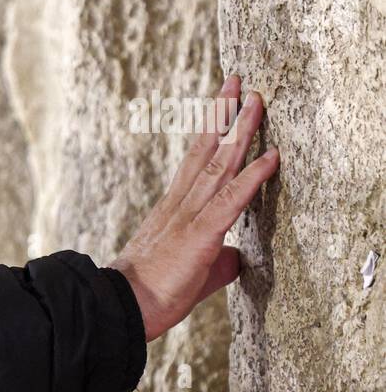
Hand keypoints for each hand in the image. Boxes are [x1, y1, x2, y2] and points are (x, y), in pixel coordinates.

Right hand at [109, 74, 279, 341]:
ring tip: (256, 100)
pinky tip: (271, 157)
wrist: (120, 309)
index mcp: (174, 212)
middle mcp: (180, 206)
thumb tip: (238, 258)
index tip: (222, 103)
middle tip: (238, 81)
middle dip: (224, 115)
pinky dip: (252, 178)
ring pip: (218, 166)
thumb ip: (219, 261)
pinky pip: (230, 201)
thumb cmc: (149, 296)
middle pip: (206, 152)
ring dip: (240, 131)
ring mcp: (189, 218)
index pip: (195, 162)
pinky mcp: (200, 236)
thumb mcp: (193, 274)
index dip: (211, 131)